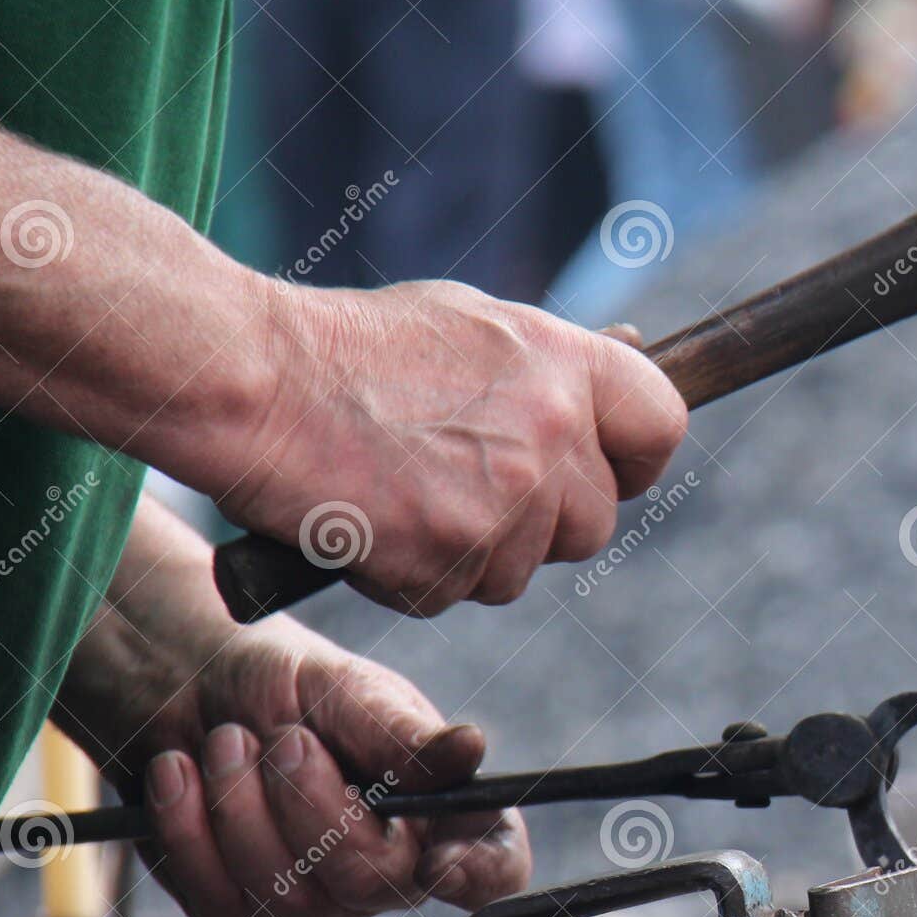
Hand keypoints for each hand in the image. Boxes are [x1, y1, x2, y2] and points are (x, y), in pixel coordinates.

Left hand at [130, 616, 528, 916]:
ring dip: (241, 804)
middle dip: (312, 804)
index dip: (479, 874)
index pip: (495, 867)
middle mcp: (393, 871)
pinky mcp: (246, 915)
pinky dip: (189, 826)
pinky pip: (218, 898)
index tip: (438, 861)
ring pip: (287, 893)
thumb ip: (403, 734)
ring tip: (227, 739)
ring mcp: (320, 905)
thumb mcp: (347, 691)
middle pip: (372, 880)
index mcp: (443, 811)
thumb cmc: (287, 686)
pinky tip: (181, 772)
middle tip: (283, 737)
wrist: (186, 690)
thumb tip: (470, 749)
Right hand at [220, 280, 686, 615]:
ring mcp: (503, 504)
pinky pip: (456, 592)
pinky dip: (417, 573)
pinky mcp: (450, 559)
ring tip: (408, 491)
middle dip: (544, 522)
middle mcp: (550, 436)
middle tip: (471, 485)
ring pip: (524, 570)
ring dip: (476, 551)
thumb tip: (622, 378)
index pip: (662, 427)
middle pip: (595, 523)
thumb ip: (552, 366)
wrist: (254, 382)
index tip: (605, 469)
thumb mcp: (473, 324)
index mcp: (564, 365)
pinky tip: (377, 519)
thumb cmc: (355, 350)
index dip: (634, 459)